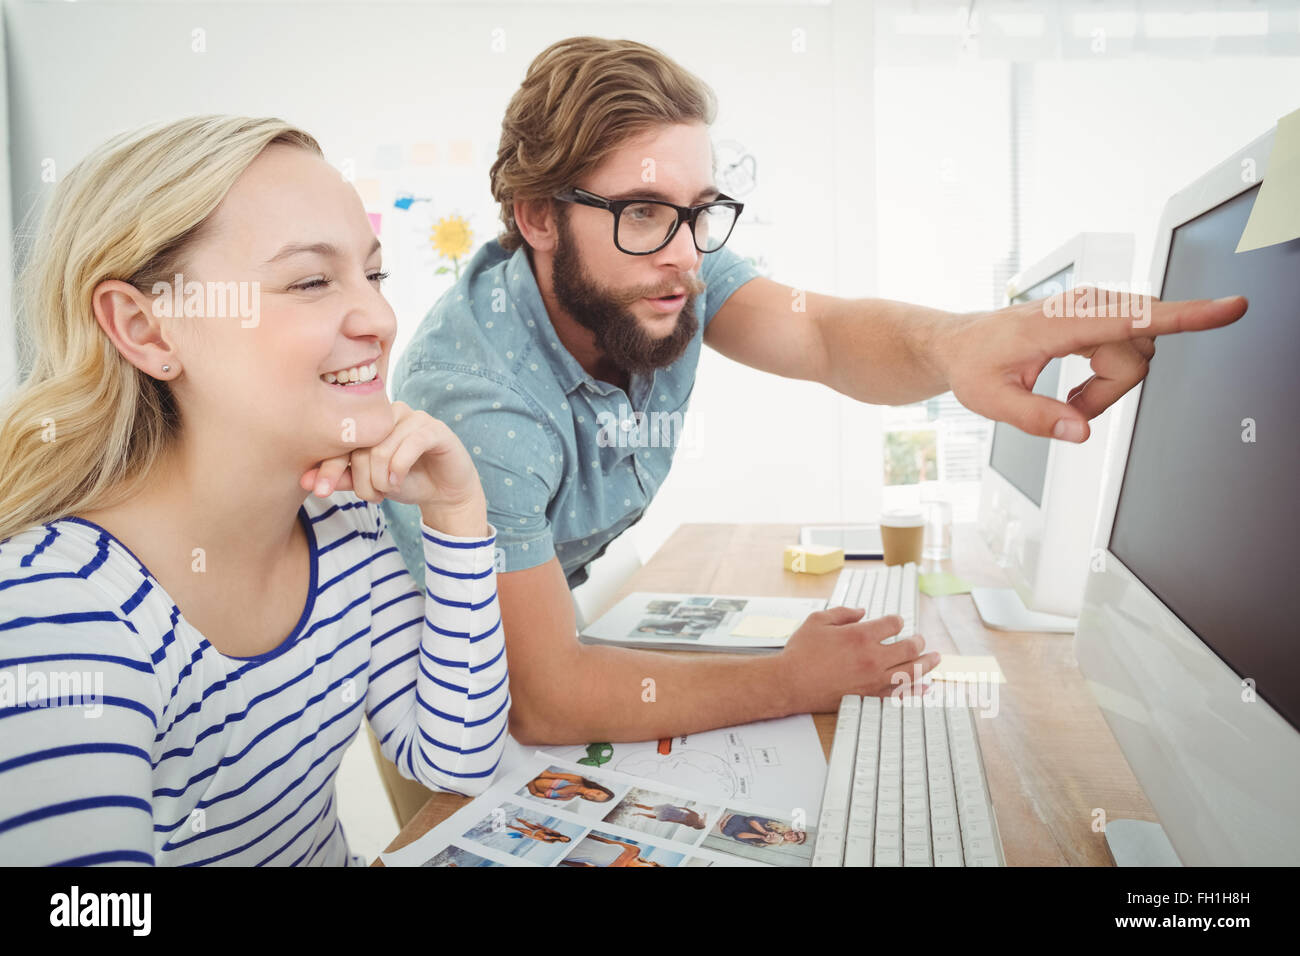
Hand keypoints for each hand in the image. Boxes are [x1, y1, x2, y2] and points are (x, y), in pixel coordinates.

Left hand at [300, 400, 486, 535]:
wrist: (445, 492)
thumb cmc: (405, 481)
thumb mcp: (368, 482)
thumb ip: (340, 477)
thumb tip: (305, 480)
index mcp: (368, 422)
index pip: (340, 440)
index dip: (327, 465)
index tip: (318, 491)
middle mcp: (388, 414)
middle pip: (360, 446)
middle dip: (362, 480)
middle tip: (372, 498)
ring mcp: (413, 418)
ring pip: (382, 447)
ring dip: (381, 478)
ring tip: (387, 491)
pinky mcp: (435, 429)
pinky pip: (411, 444)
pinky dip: (400, 468)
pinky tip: (398, 483)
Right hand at [779, 606, 938, 712]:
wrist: (790, 683)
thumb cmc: (800, 653)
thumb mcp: (817, 621)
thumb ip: (843, 612)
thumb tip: (861, 612)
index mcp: (861, 635)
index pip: (893, 624)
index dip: (897, 621)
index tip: (897, 622)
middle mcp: (872, 657)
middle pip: (910, 647)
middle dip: (919, 641)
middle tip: (921, 639)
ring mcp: (874, 679)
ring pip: (911, 670)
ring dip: (927, 663)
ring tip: (936, 658)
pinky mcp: (870, 696)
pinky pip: (901, 694)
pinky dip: (916, 690)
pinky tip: (926, 687)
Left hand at [937, 289, 1246, 441]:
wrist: (962, 343)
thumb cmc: (974, 365)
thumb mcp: (991, 401)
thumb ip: (1035, 418)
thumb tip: (1079, 430)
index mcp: (1062, 322)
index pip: (1136, 318)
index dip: (1188, 316)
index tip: (1230, 308)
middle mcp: (1086, 307)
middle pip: (1138, 355)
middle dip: (1111, 391)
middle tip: (1068, 407)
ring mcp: (1095, 308)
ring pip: (1136, 357)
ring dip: (1108, 386)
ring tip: (1067, 396)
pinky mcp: (1100, 314)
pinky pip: (1128, 351)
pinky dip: (1107, 377)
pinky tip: (1076, 385)